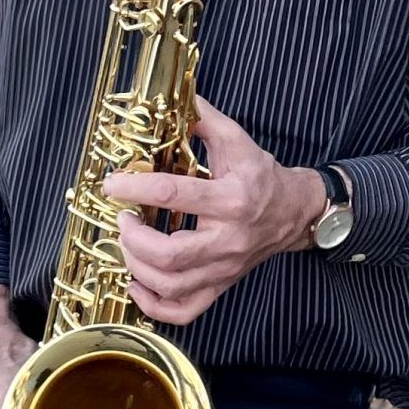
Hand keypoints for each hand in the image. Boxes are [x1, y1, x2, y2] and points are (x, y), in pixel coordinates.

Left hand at [100, 96, 322, 325]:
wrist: (295, 213)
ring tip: (128, 243)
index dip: (135, 188)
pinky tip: (137, 282)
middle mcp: (228, 239)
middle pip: (170, 254)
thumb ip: (203, 119)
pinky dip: (153, 304)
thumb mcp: (237, 139)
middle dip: (134, 238)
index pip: (174, 195)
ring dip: (137, 267)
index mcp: (231, 199)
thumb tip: (172, 98)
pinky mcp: (221, 286)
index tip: (113, 183)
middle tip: (123, 219)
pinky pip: (184, 311)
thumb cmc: (262, 176)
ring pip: (172, 286)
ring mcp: (224, 269)